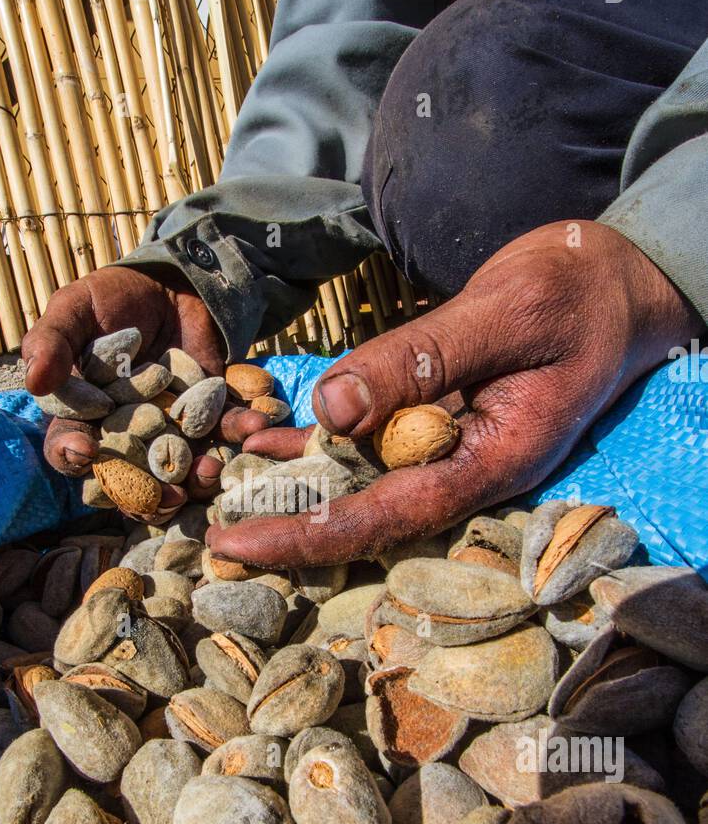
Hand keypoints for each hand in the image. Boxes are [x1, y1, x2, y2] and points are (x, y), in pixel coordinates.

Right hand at [22, 265, 225, 491]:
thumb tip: (33, 381)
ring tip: (212, 468)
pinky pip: (222, 433)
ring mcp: (168, 431)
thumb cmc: (110, 298)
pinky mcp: (208, 416)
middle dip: (146, 493)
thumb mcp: (74, 309)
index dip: (72, 457)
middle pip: (127, 478)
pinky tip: (254, 427)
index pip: (68, 448)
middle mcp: (124, 435)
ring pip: (177, 469)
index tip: (85, 452)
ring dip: (197, 477)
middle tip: (165, 495)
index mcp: (82, 417)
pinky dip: (238, 432)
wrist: (169, 282)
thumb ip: (52, 342)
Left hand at [207, 221, 702, 566]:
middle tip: (207, 535)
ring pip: (359, 477)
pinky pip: (368, 437)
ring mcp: (451, 443)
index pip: (389, 517)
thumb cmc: (577, 291)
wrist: (616, 276)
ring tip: (215, 485)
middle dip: (287, 525)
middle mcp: (466, 465)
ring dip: (290, 480)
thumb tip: (330, 411)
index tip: (239, 546)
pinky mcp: (437, 416)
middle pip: (366, 514)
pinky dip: (315, 437)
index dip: (309, 536)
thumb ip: (422, 362)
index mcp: (495, 461)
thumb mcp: (503, 315)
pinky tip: (261, 437)